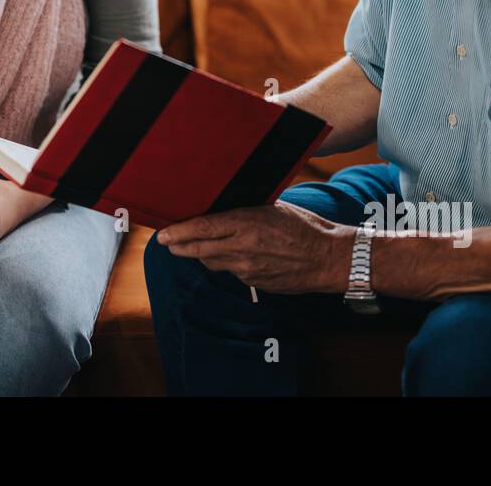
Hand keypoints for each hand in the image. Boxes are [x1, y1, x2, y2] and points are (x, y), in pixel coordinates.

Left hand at [156, 201, 352, 293]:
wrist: (329, 258)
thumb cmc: (305, 227)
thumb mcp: (274, 207)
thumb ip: (247, 209)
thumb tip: (225, 206)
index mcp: (245, 223)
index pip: (201, 228)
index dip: (178, 231)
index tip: (162, 233)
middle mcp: (242, 248)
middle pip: (198, 250)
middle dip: (178, 246)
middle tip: (166, 242)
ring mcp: (247, 269)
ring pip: (212, 263)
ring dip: (199, 255)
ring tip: (190, 247)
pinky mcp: (255, 283)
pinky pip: (232, 272)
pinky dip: (225, 263)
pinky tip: (228, 255)